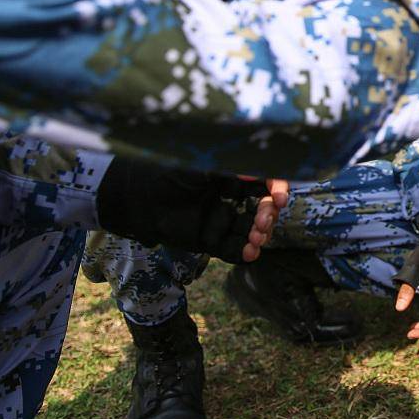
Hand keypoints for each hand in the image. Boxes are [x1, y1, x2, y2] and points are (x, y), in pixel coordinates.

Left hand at [96, 158, 288, 264]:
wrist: (138, 198)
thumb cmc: (168, 173)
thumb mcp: (203, 165)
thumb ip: (232, 167)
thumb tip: (257, 172)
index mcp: (232, 176)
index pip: (264, 182)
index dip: (277, 189)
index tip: (280, 198)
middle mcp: (230, 198)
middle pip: (262, 209)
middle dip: (268, 215)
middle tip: (262, 221)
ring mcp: (220, 220)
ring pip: (251, 230)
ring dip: (260, 235)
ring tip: (255, 238)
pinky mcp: (209, 241)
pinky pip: (233, 249)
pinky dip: (245, 252)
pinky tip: (250, 252)